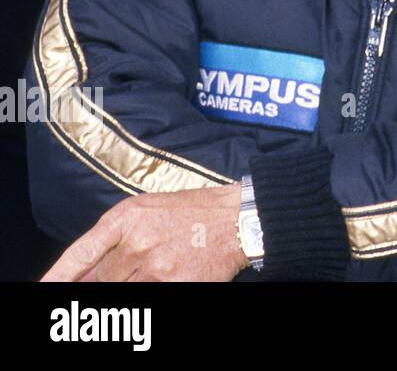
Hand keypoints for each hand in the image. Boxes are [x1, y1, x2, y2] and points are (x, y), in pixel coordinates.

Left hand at [41, 183, 245, 281]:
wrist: (238, 217)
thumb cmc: (192, 211)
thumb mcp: (147, 210)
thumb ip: (115, 236)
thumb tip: (86, 272)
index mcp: (127, 218)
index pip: (80, 254)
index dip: (57, 277)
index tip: (43, 290)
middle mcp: (138, 244)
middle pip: (102, 281)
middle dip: (108, 282)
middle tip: (133, 271)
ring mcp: (157, 268)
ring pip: (124, 293)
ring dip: (136, 285)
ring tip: (157, 269)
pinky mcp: (178, 286)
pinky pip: (151, 300)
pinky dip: (156, 289)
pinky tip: (170, 275)